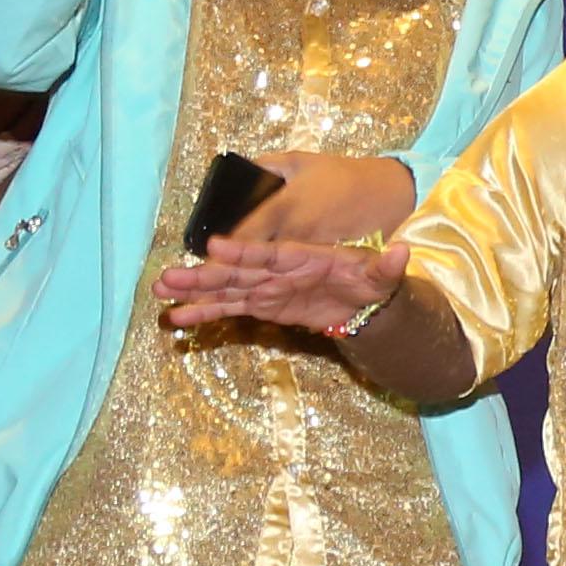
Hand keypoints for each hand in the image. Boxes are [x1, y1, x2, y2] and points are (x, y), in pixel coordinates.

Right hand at [155, 232, 403, 341]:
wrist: (364, 299)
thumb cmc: (370, 280)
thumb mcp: (383, 275)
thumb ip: (388, 266)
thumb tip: (403, 252)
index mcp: (301, 256)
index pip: (268, 252)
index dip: (242, 249)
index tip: (214, 245)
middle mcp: (276, 269)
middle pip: (235, 270)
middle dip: (202, 274)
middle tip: (168, 276)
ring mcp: (266, 287)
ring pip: (225, 289)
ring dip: (194, 292)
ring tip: (161, 293)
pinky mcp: (262, 305)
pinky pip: (229, 310)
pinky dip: (205, 314)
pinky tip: (177, 319)